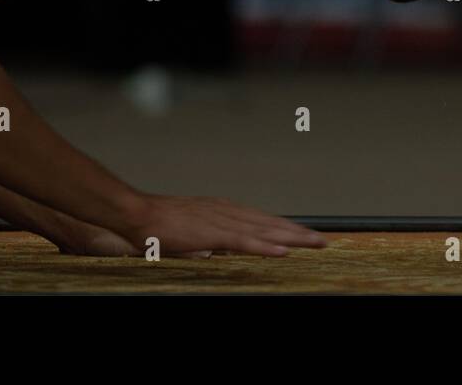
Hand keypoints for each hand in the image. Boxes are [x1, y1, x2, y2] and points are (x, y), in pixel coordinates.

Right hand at [117, 194, 327, 257]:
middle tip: (323, 241)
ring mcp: (222, 220)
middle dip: (298, 232)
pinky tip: (282, 251)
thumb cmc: (159, 225)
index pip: (262, 219)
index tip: (306, 234)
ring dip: (292, 237)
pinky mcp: (213, 232)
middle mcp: (228, 211)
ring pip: (265, 230)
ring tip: (315, 244)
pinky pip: (245, 241)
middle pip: (271, 222)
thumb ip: (208, 239)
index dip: (285, 227)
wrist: (138, 214)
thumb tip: (217, 250)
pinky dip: (265, 245)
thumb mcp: (191, 230)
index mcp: (224, 210)